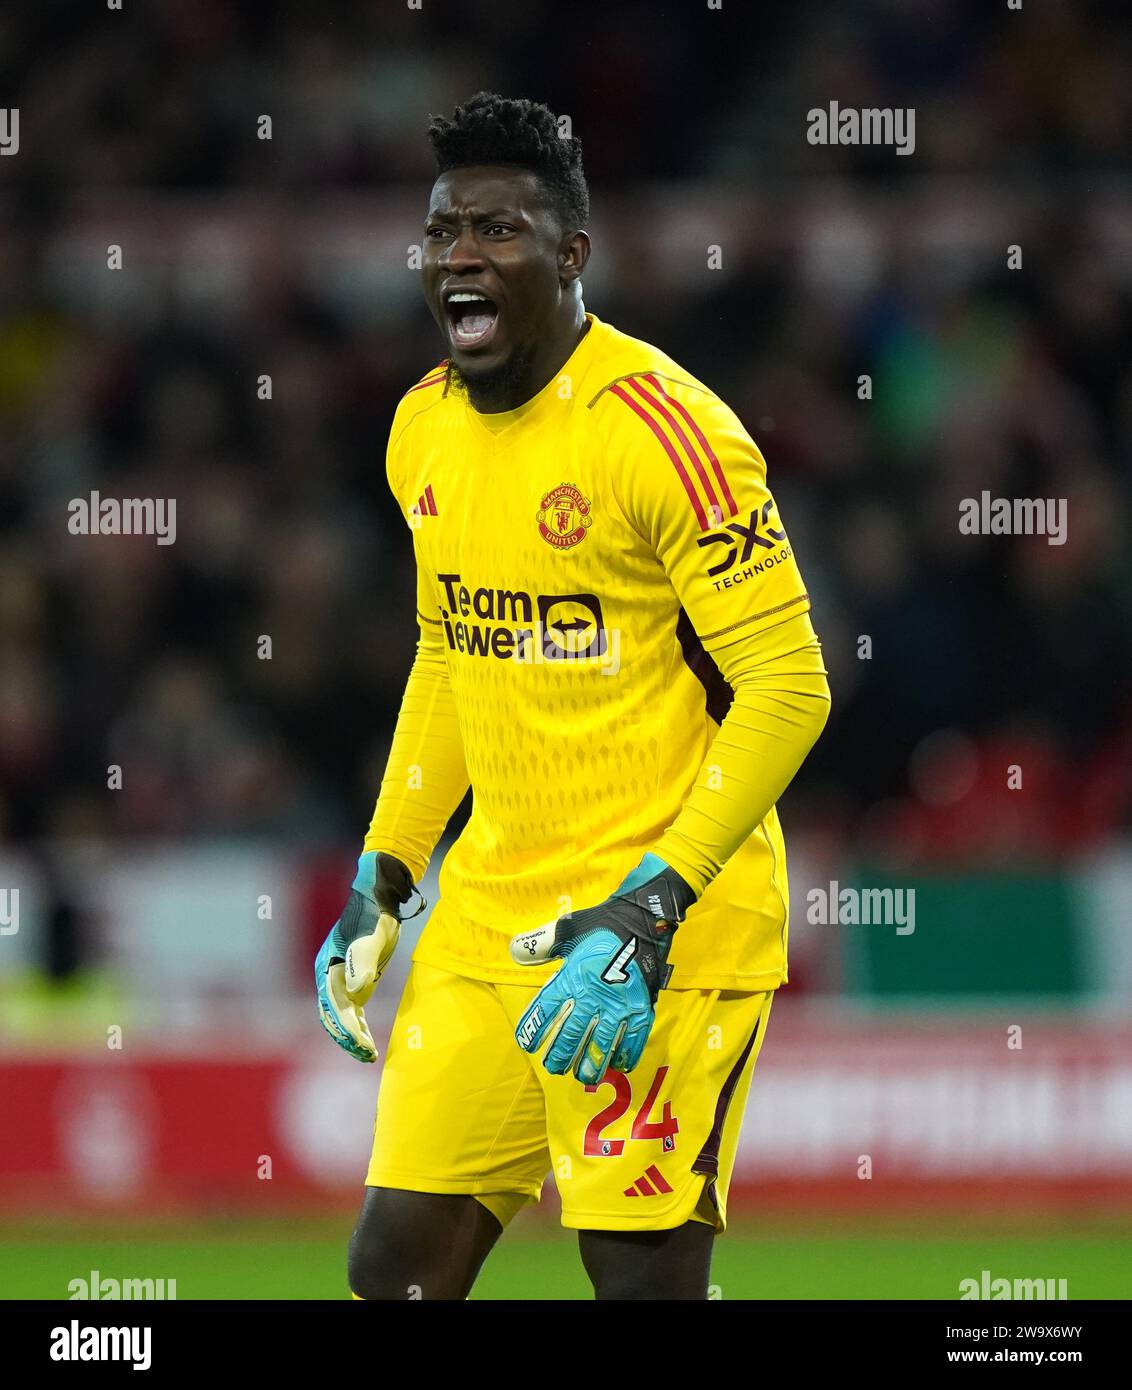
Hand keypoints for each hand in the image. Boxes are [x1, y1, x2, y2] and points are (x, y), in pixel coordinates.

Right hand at [315, 850, 415, 1061]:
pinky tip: (367, 1043)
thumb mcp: (374, 937)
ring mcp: (339, 980)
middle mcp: (328, 976)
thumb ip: (364, 962)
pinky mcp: (353, 982)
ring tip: (367, 1056)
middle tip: (366, 1055)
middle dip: (347, 1037)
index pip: (334, 1004)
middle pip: (333, 1015)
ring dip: (351, 1037)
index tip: (361, 1042)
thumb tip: (356, 993)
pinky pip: (351, 1011)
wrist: (379, 899)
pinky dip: (357, 1027)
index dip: (346, 1026)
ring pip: (340, 1016)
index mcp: (328, 967)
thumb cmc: (375, 917)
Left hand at [509, 854, 694, 1084]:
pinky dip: (626, 1054)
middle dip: (561, 1055)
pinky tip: (619, 1065)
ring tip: (582, 1076)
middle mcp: (594, 994)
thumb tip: (514, 951)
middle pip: (572, 1033)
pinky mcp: (642, 1007)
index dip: (534, 1030)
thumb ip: (542, 943)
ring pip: (601, 1043)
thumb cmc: (603, 924)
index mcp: (573, 975)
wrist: (645, 917)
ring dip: (590, 1062)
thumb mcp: (569, 929)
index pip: (547, 1009)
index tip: (528, 1045)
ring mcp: (620, 1004)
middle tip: (553, 1068)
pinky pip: (633, 1039)